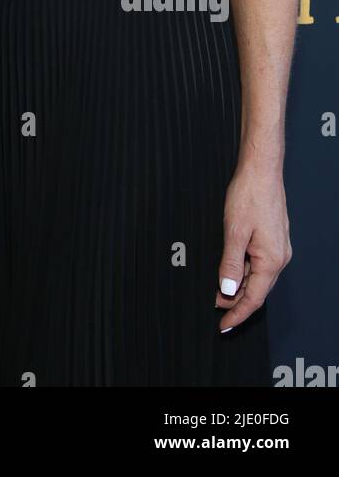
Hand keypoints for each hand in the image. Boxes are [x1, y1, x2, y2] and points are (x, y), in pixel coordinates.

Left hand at [216, 163, 290, 331]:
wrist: (261, 170)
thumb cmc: (249, 195)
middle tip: (217, 309)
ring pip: (258, 277)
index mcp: (272, 260)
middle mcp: (279, 257)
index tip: (224, 324)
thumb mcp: (234, 231)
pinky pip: (259, 264)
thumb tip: (227, 289)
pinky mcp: (273, 239)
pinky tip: (232, 271)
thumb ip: (230, 263)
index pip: (254, 298)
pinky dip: (244, 272)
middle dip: (237, 302)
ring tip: (219, 293)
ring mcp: (278, 248)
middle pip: (258, 290)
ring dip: (240, 287)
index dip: (237, 313)